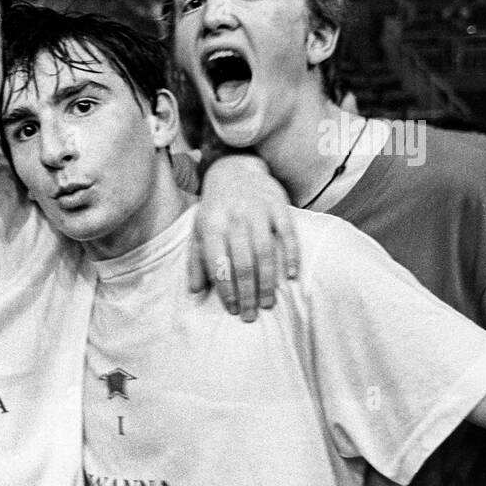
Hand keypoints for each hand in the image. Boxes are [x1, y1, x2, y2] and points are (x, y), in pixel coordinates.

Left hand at [190, 154, 299, 321]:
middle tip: (251, 316)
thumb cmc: (215, 208)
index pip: (218, 264)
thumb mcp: (199, 231)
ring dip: (267, 282)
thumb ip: (197, 260)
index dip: (226, 290)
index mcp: (211, 225)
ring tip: (268, 303)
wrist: (234, 170)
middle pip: (243, 263)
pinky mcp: (278, 205)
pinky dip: (290, 256)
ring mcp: (258, 211)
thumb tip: (194, 290)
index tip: (233, 310)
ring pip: (265, 252)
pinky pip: (288, 234)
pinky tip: (290, 276)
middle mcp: (234, 218)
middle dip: (247, 293)